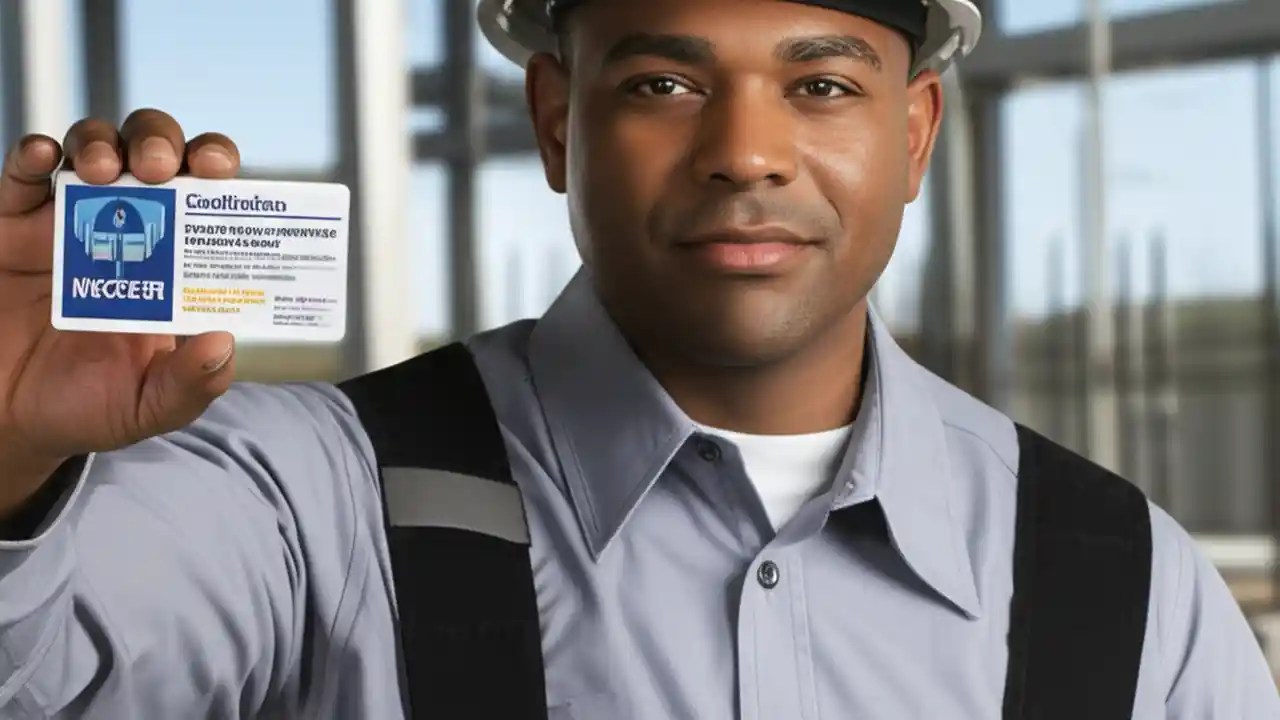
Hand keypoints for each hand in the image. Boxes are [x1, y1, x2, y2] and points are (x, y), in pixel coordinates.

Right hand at [0, 109, 238, 520]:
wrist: (13, 419)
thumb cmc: (93, 403)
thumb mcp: (153, 404)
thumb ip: (191, 383)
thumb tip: (222, 345)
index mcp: (174, 259)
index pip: (206, 194)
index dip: (215, 167)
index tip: (218, 170)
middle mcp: (126, 227)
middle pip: (152, 153)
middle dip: (160, 143)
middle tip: (159, 167)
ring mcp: (67, 222)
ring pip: (91, 150)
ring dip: (101, 145)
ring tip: (103, 171)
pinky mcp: (11, 228)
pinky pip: (19, 179)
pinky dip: (31, 157)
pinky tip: (42, 156)